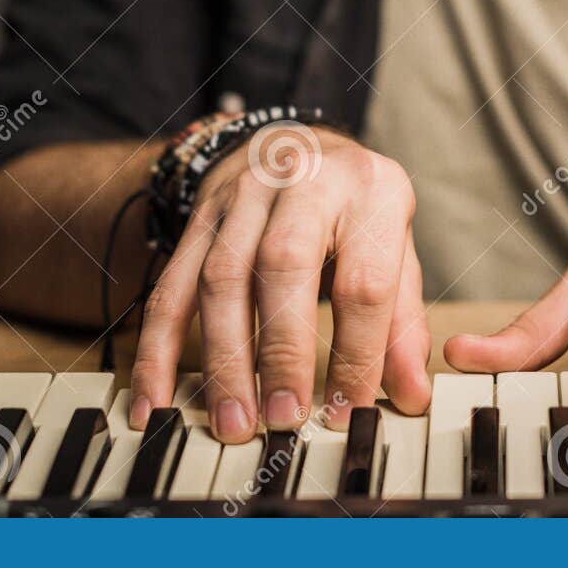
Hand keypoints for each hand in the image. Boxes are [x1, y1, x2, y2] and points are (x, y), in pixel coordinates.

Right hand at [130, 125, 430, 439]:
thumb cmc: (356, 211)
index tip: (348, 413)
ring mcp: (243, 195)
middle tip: (283, 419)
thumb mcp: (396, 249)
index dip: (358, 354)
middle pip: (284, 265)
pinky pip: (169, 287)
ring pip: (220, 277)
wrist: (299, 144)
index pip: (364, 281)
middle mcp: (304, 182)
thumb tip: (410, 396)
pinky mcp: (200, 218)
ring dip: (223, 358)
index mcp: (371, 191)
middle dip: (281, 351)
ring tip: (232, 423)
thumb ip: (402, 324)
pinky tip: (156, 400)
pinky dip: (157, 350)